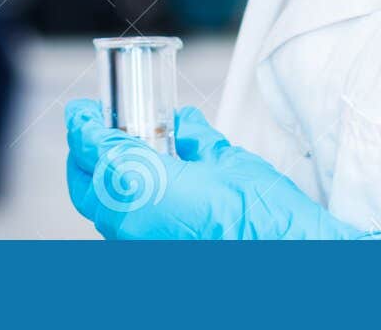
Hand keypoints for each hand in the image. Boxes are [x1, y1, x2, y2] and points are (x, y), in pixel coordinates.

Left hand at [64, 99, 380, 239]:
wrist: (297, 269)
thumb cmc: (268, 221)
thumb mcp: (229, 164)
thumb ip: (195, 141)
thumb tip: (182, 125)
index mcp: (141, 187)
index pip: (91, 146)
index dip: (83, 124)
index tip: (83, 110)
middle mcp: (130, 225)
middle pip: (86, 184)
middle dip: (86, 155)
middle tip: (101, 132)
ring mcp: (138, 253)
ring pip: (105, 213)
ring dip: (109, 185)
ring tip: (133, 161)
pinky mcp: (152, 266)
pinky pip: (127, 235)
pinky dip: (130, 211)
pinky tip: (155, 197)